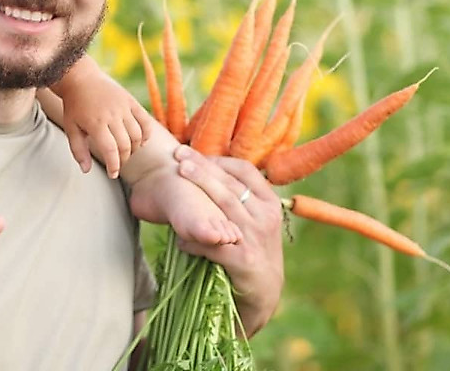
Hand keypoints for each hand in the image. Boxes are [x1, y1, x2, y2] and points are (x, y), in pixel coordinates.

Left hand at [60, 76, 152, 177]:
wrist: (81, 78)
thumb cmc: (74, 105)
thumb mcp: (71, 128)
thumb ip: (78, 150)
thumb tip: (86, 170)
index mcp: (96, 123)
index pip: (110, 151)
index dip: (114, 166)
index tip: (112, 174)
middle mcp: (112, 114)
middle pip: (125, 145)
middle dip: (123, 159)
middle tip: (117, 163)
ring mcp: (123, 106)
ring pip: (137, 135)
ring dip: (134, 148)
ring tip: (126, 152)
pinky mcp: (130, 100)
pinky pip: (145, 120)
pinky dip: (146, 134)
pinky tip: (141, 142)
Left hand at [171, 149, 284, 338]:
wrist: (264, 294)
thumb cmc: (253, 249)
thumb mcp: (256, 220)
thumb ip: (239, 198)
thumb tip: (206, 167)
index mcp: (270, 204)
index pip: (245, 171)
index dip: (219, 161)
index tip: (194, 154)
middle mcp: (265, 218)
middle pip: (230, 184)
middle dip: (203, 167)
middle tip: (180, 154)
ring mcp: (255, 239)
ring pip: (224, 205)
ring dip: (200, 186)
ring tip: (179, 172)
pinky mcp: (244, 261)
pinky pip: (214, 244)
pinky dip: (195, 238)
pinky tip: (179, 237)